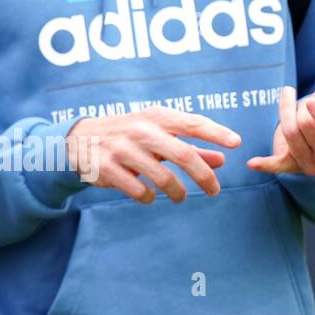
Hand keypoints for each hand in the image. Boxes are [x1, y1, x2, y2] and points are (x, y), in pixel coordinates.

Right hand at [66, 107, 241, 203]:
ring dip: (177, 192)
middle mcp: (139, 130)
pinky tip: (149, 196)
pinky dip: (149, 197)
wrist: (78, 139)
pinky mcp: (107, 168)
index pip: (191, 122)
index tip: (236, 143)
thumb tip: (223, 160)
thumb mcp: (157, 135)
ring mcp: (122, 149)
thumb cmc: (128, 136)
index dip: (215, 132)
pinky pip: (139, 190)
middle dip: (203, 175)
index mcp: (155, 117)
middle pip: (182, 154)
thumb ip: (190, 147)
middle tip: (214, 190)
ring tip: (180, 196)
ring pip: (162, 177)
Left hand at [247, 60, 314, 175]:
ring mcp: (312, 163)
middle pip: (306, 131)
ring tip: (288, 101)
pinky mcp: (292, 164)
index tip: (310, 101)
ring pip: (291, 139)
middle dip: (297, 110)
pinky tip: (252, 163)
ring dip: (285, 116)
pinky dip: (266, 165)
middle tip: (299, 99)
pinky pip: (279, 167)